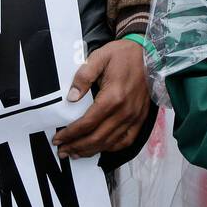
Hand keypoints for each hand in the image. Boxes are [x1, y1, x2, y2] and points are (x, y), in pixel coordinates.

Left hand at [53, 39, 150, 156]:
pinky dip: (111, 148)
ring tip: (75, 153)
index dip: (70, 134)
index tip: (58, 138)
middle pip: (97, 138)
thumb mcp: (99, 57)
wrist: (148, 53)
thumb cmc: (122, 55)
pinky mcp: (141, 118)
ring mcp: (134, 117)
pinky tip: (99, 148)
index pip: (87, 123)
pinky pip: (126, 140)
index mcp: (113, 97)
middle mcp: (125, 111)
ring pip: (110, 143)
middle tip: (62, 150)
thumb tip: (71, 98)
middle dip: (77, 147)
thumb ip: (83, 77)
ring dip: (91, 151)